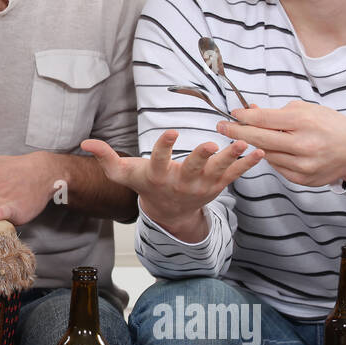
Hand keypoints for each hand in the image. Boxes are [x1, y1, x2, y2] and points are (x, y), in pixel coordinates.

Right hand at [81, 132, 262, 241]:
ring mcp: (202, 185)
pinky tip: (260, 151)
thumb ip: (106, 158)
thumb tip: (85, 143)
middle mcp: (181, 183)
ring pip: (218, 171)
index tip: (170, 132)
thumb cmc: (146, 184)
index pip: (160, 162)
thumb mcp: (124, 173)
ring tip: (245, 144)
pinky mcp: (219, 185)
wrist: (170, 212)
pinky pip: (235, 174)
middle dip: (202, 157)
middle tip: (212, 144)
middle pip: (192, 170)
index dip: (164, 147)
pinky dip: (248, 163)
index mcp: (158, 177)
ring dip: (232, 158)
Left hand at [215, 101, 345, 186]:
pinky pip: (276, 167)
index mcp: (303, 122)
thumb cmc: (330, 125)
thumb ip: (276, 113)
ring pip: (264, 154)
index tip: (232, 114)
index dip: (244, 116)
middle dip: (235, 132)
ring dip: (251, 146)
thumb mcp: (306, 110)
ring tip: (242, 137)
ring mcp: (302, 164)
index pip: (263, 119)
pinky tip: (269, 150)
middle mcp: (302, 145)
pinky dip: (270, 157)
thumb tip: (249, 112)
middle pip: (258, 139)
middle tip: (221, 126)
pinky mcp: (301, 178)